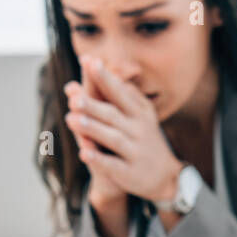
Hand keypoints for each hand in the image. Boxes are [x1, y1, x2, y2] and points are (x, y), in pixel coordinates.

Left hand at [64, 56, 181, 202]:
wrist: (165, 176)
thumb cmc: (144, 137)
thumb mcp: (140, 114)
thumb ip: (122, 92)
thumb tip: (101, 67)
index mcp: (139, 112)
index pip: (119, 92)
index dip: (104, 77)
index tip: (89, 61)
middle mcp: (138, 130)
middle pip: (113, 115)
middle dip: (93, 105)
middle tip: (73, 97)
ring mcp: (135, 152)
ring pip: (112, 138)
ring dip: (92, 129)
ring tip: (72, 119)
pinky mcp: (130, 173)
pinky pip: (113, 165)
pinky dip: (99, 159)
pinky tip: (83, 154)